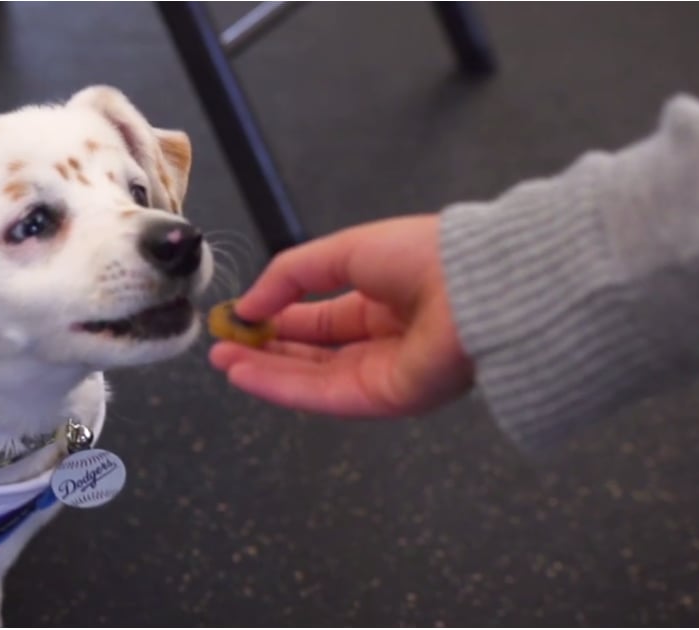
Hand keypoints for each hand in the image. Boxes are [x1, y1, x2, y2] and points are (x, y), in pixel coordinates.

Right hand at [209, 215, 473, 416]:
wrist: (476, 286)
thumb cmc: (421, 256)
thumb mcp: (344, 250)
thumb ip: (290, 275)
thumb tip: (248, 303)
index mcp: (382, 300)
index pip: (319, 318)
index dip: (276, 317)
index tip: (238, 317)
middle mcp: (383, 340)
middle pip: (311, 353)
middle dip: (263, 349)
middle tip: (221, 345)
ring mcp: (384, 373)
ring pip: (311, 377)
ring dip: (264, 370)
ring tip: (222, 359)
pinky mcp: (384, 399)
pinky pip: (322, 394)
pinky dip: (279, 386)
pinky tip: (245, 374)